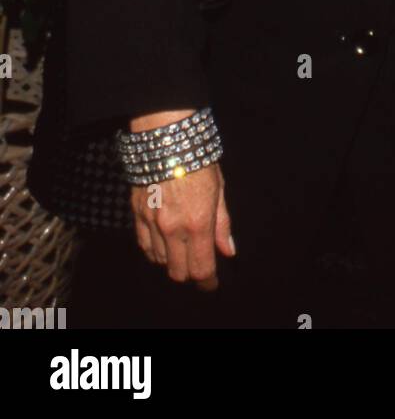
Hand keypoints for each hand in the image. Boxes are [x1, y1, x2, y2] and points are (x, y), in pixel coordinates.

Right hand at [128, 109, 234, 288]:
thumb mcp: (219, 189)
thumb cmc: (199, 160)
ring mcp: (152, 224)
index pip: (201, 268)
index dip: (208, 281)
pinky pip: (144, 247)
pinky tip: (164, 244)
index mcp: (198, 223)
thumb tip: (228, 250)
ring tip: (183, 250)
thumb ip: (222, 224)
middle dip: (190, 274)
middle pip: (179, 272)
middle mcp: (173, 228)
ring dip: (173, 262)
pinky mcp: (137, 216)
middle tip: (198, 267)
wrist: (166, 139)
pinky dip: (155, 252)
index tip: (212, 283)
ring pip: (161, 262)